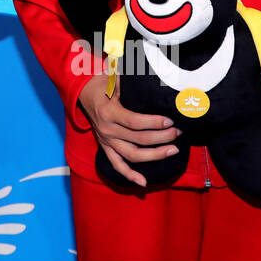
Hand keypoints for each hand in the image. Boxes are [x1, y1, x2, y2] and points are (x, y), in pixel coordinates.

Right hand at [76, 73, 179, 187]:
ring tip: (172, 150)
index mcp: (109, 112)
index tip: (170, 121)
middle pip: (138, 139)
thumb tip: (156, 82)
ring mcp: (106, 140)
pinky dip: (129, 175)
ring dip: (154, 155)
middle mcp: (107, 129)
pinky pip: (117, 165)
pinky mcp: (105, 147)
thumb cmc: (103, 83)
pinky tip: (143, 182)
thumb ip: (132, 83)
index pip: (134, 122)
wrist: (83, 92)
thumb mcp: (115, 78)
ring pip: (132, 155)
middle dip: (161, 137)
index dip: (153, 123)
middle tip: (177, 132)